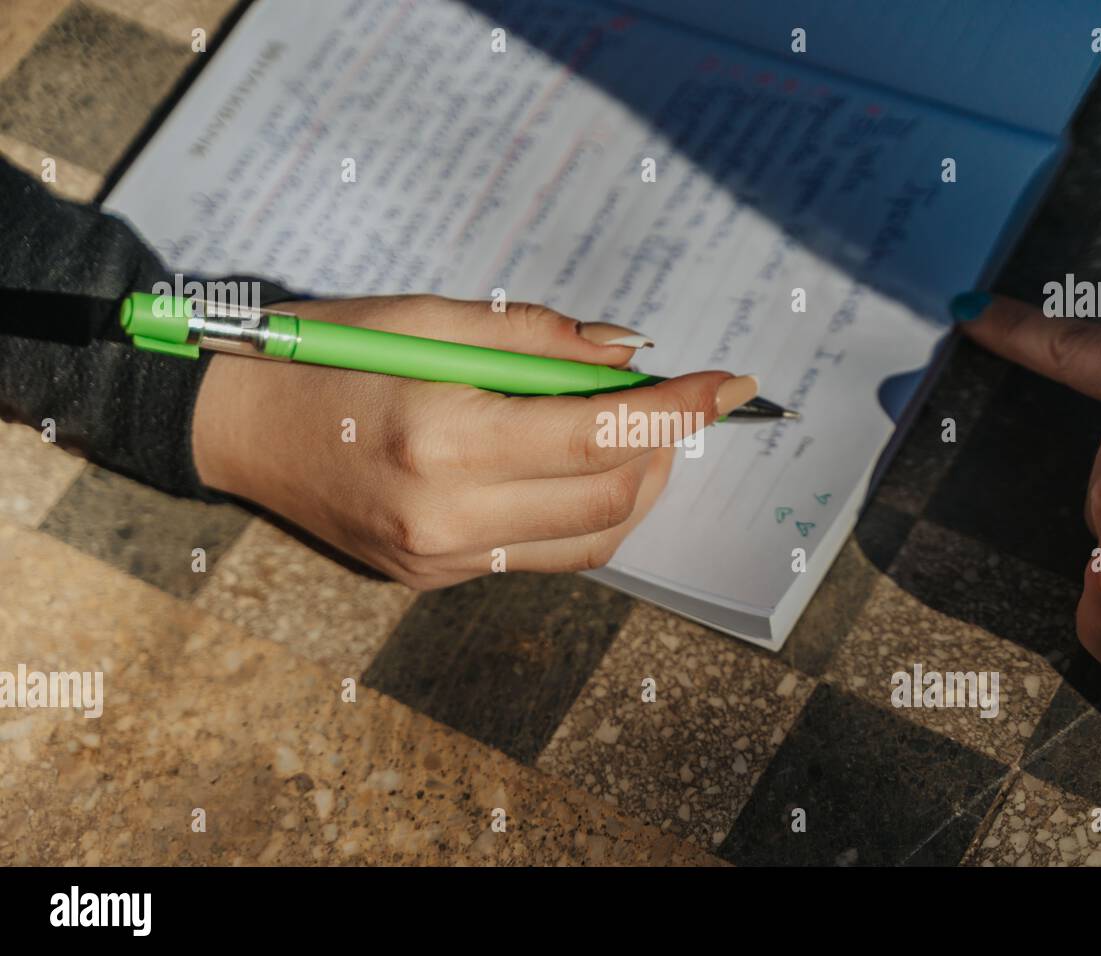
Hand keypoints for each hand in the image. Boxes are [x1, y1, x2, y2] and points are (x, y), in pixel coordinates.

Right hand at [191, 295, 754, 588]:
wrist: (232, 426)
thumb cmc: (324, 353)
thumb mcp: (427, 317)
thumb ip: (538, 335)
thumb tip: (631, 354)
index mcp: (443, 440)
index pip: (601, 433)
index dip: (678, 408)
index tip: (731, 385)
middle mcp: (448, 518)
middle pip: (609, 498)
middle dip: (661, 447)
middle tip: (671, 401)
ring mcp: (442, 560)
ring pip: (588, 542)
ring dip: (631, 486)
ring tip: (632, 433)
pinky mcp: (435, 577)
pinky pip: (541, 555)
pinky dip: (580, 513)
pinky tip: (575, 468)